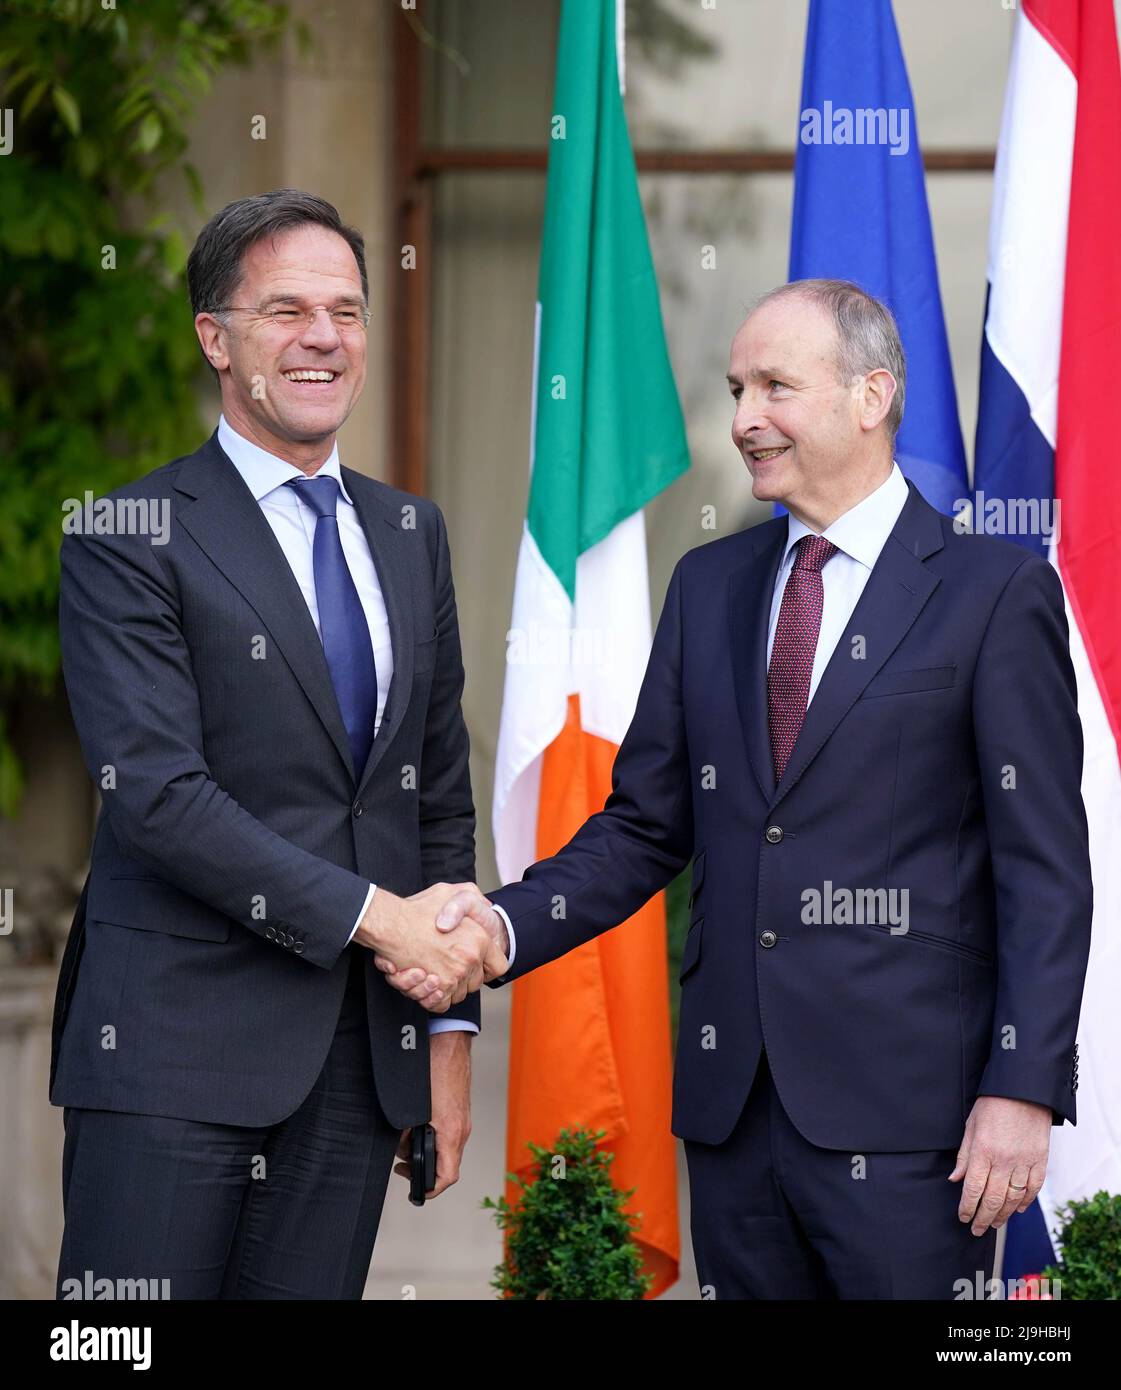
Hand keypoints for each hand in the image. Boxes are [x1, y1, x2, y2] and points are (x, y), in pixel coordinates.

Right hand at [355, 882, 506, 1010]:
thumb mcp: (451, 892)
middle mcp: (470, 958)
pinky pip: (442, 1003)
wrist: (389, 923)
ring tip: (428, 971)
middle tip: (444, 965)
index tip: (475, 964)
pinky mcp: (437, 989)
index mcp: (479, 938)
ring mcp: (454, 975)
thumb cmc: (417, 909)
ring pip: (457, 994)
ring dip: (444, 987)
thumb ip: (470, 899)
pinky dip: (432, 998)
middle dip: (462, 977)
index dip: (486, 965)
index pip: (498, 966)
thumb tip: (483, 906)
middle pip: (475, 983)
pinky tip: (423, 981)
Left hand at [394, 1031, 471, 1198]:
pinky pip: (447, 1132)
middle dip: (422, 1166)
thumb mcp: (413, 1106)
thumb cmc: (434, 1068)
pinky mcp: (459, 1109)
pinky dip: (431, 1135)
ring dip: (425, 1149)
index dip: (431, 1189)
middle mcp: (461, 1129)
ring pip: (445, 1147)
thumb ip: (407, 1131)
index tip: (417, 1191)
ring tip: (405, 1137)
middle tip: (402, 1161)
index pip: (448, 1175)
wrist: (448, 1042)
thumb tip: (401, 1145)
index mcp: (451, 1132)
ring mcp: (462, 1119)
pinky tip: (416, 1123)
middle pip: (446, 1163)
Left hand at [949, 1096, 1051, 1234]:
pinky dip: (1025, 1201)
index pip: (973, 1189)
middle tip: (977, 1229)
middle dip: (983, 1218)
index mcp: (983, 1151)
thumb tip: (955, 1179)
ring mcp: (1024, 1162)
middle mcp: (1004, 1161)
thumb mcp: (971, 1126)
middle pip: (992, 1199)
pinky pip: (1033, 1188)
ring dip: (1003, 1215)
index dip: (967, 1207)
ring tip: (994, 1224)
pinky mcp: (1040, 1160)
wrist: (1024, 1090)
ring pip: (1013, 1198)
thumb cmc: (993, 1104)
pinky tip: (1017, 1209)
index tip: (963, 1218)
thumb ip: (964, 1155)